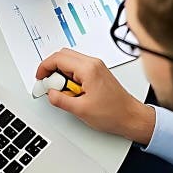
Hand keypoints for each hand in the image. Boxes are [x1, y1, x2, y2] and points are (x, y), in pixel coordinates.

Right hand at [36, 49, 154, 143]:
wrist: (131, 117)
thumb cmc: (113, 113)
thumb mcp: (80, 110)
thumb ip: (60, 99)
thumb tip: (49, 93)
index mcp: (88, 69)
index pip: (58, 59)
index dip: (44, 68)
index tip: (40, 79)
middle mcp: (93, 64)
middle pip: (62, 55)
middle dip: (51, 68)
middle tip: (49, 85)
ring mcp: (96, 67)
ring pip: (69, 60)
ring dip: (60, 73)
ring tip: (63, 91)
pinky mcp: (97, 72)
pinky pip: (77, 67)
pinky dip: (69, 76)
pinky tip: (71, 91)